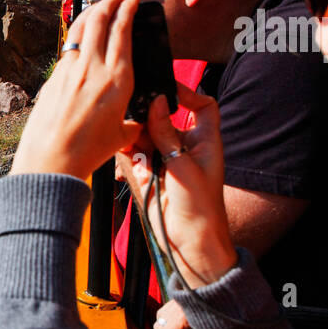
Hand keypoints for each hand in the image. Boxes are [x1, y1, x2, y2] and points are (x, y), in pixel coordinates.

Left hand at [11, 0, 142, 180]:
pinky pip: (67, 48)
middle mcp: (92, 67)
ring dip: (91, 11)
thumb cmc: (86, 151)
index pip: (123, 30)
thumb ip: (133, 123)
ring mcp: (69, 69)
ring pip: (80, 27)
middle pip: (100, 19)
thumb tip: (138, 122)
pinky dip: (77, 37)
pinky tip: (80, 40)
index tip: (132, 0)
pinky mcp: (53, 77)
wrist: (51, 160)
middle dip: (110, 1)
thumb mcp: (122, 136)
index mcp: (117, 78)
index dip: (128, 9)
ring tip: (99, 6)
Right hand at [123, 84, 238, 287]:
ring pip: (145, 136)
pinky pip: (133, 156)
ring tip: (125, 138)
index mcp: (205, 141)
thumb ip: (166, 133)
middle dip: (148, 118)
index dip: (188, 93)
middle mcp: (185, 147)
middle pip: (164, 119)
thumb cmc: (201, 207)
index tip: (167, 87)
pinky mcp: (148, 174)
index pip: (203, 106)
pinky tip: (122, 154)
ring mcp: (165, 160)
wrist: (189, 242)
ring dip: (134, 137)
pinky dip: (126, 153)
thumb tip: (158, 102)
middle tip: (134, 115)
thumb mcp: (184, 165)